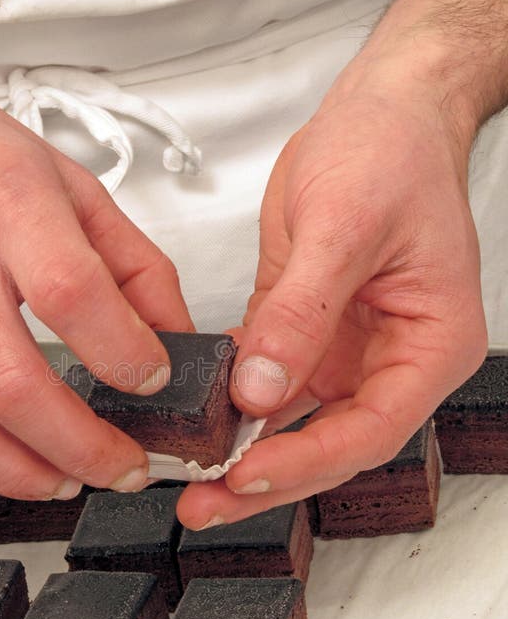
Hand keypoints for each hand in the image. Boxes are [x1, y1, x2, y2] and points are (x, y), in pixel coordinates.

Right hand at [0, 52, 192, 497]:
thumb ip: (132, 261)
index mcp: (8, 206)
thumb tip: (176, 336)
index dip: (124, 352)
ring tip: (61, 479)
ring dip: (16, 472)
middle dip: (82, 447)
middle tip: (122, 466)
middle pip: (12, 382)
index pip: (72, 292)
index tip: (154, 381)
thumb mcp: (66, 182)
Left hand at [178, 61, 486, 527]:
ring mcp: (344, 352)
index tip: (248, 475)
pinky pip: (266, 382)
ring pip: (292, 423)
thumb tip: (261, 389)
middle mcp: (390, 359)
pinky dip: (232, 405)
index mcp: (429, 344)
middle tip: (203, 504)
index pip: (370, 429)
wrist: (379, 115)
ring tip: (188, 479)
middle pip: (329, 443)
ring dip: (241, 452)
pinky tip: (196, 421)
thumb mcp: (344, 225)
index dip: (308, 461)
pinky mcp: (303, 333)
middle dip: (266, 478)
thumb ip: (302, 312)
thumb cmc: (391, 153)